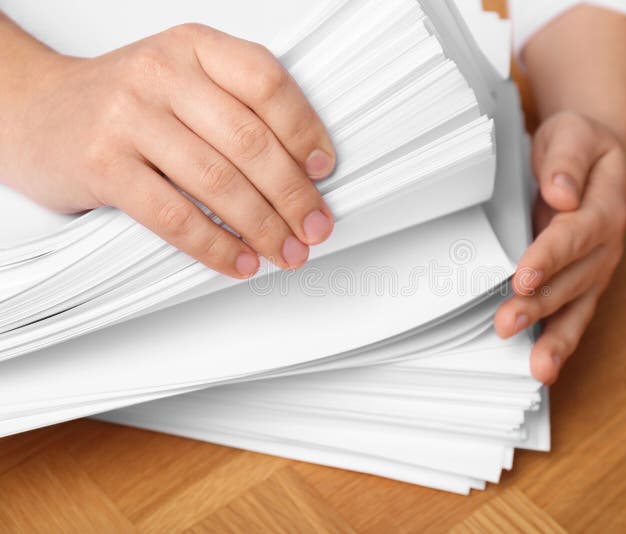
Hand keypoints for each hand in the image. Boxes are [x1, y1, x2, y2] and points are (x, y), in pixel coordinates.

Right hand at [0, 23, 335, 276]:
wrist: (33, 109)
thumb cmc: (122, 101)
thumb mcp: (181, 79)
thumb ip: (235, 107)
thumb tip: (302, 169)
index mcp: (193, 48)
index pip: (267, 83)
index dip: (305, 131)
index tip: (323, 170)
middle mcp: (162, 74)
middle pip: (250, 141)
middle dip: (294, 195)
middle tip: (315, 227)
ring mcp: (129, 118)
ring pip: (218, 182)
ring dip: (264, 227)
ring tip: (287, 251)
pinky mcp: (103, 166)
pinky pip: (175, 216)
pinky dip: (216, 246)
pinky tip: (239, 261)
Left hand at [494, 111, 625, 383]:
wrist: (596, 155)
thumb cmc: (579, 145)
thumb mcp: (572, 136)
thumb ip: (567, 162)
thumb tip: (560, 193)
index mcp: (603, 208)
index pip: (574, 235)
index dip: (549, 257)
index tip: (523, 276)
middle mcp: (604, 246)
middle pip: (572, 280)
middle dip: (539, 305)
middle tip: (507, 324)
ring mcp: (595, 269)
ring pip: (577, 308)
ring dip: (555, 338)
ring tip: (538, 368)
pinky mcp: (582, 283)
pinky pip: (573, 316)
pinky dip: (559, 342)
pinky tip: (543, 368)